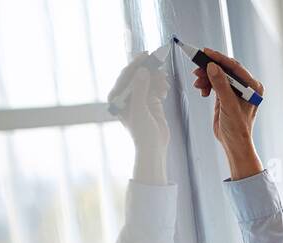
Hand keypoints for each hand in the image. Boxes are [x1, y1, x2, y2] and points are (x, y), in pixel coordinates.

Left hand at [108, 53, 169, 183]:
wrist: (153, 148)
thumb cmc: (142, 132)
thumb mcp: (139, 109)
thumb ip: (140, 89)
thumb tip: (142, 71)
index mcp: (117, 97)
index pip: (126, 75)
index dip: (136, 65)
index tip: (146, 56)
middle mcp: (127, 96)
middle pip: (137, 76)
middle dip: (149, 71)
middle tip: (159, 64)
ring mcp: (139, 99)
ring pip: (148, 81)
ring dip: (157, 79)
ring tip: (164, 83)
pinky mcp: (151, 103)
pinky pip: (155, 88)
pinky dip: (160, 86)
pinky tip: (165, 89)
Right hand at [191, 48, 263, 179]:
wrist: (234, 144)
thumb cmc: (237, 129)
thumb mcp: (228, 105)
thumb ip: (221, 85)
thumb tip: (213, 67)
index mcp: (253, 87)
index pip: (235, 67)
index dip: (219, 59)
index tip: (206, 53)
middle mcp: (246, 87)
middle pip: (225, 69)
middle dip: (210, 69)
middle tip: (197, 70)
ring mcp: (236, 91)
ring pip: (218, 75)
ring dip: (206, 77)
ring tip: (198, 83)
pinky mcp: (226, 95)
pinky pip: (215, 83)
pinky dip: (207, 84)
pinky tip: (202, 91)